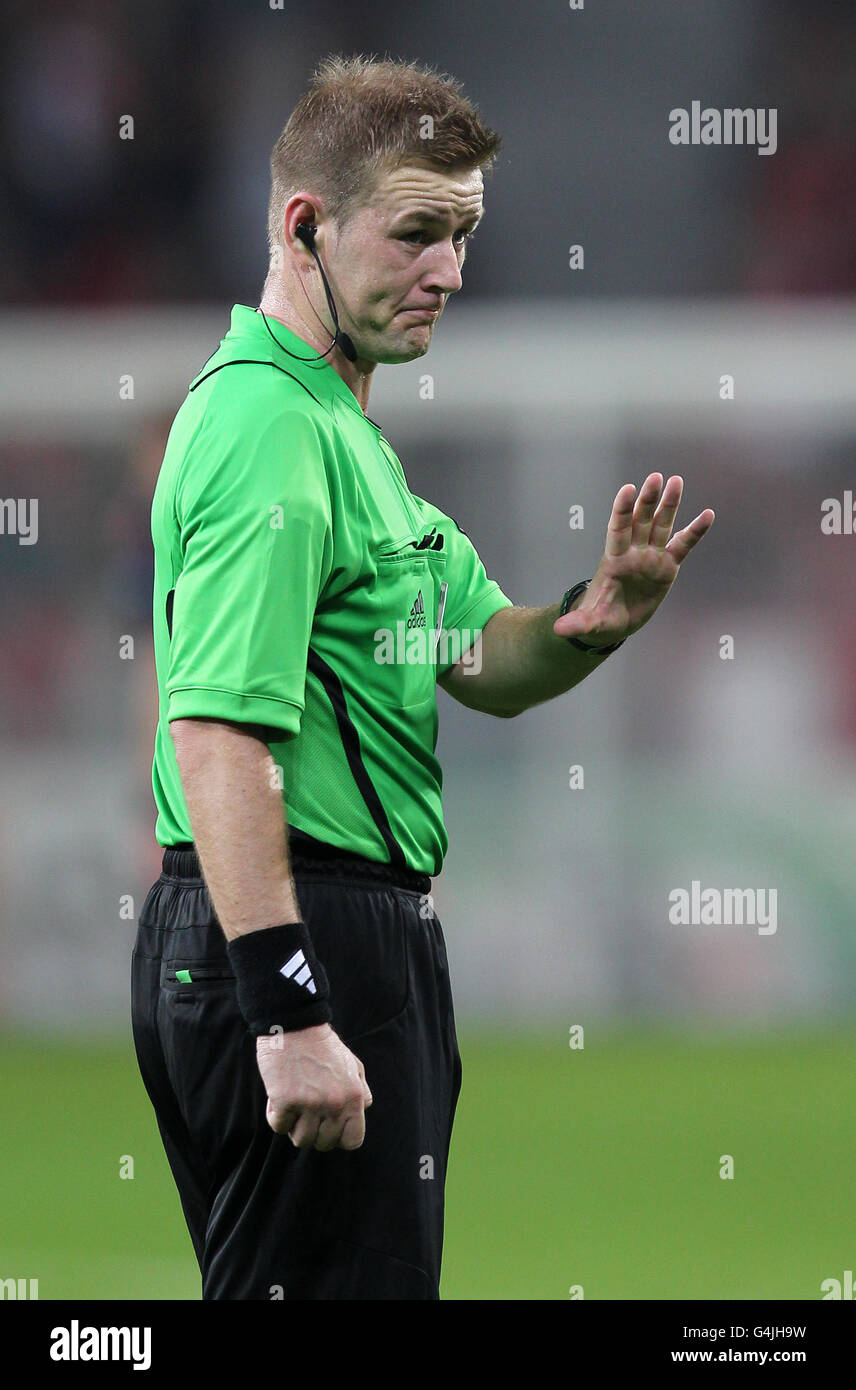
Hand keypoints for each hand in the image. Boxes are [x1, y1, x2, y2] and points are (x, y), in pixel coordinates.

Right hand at [256, 1023, 372, 1151]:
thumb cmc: (323, 1045)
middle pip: (323, 1143)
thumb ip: (361, 1090)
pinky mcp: (285, 1100)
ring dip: (294, 1125)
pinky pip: (278, 1126)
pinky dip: (275, 1115)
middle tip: (306, 1111)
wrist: (296, 1023)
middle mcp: (335, 1104)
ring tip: (293, 1104)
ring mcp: (310, 1104)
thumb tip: (363, 1110)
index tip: (327, 1125)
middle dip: (313, 1131)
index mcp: (354, 1097)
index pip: (352, 1141)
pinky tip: (278, 1097)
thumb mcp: (353, 1064)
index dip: (338, 1137)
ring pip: (300, 1140)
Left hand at [553, 473, 713, 647]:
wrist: (617, 620)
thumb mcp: (591, 623)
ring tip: (676, 481)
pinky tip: (708, 515)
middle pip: (641, 521)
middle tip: (655, 477)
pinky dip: (695, 531)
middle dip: (647, 500)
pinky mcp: (667, 566)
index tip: (628, 489)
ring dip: (669, 505)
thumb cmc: (601, 616)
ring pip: (661, 526)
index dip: (622, 510)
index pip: (618, 530)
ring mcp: (651, 557)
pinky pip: (683, 546)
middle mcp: (633, 553)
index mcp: (614, 560)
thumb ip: (579, 623)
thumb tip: (558, 630)